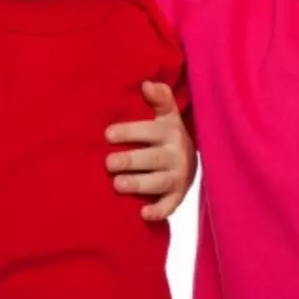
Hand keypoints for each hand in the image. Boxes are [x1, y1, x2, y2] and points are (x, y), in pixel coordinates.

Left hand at [105, 82, 195, 220]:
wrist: (190, 161)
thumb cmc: (166, 134)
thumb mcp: (166, 115)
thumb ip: (159, 99)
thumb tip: (147, 84)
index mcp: (170, 132)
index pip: (150, 131)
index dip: (129, 131)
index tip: (107, 134)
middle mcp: (176, 155)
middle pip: (154, 158)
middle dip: (130, 160)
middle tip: (108, 163)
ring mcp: (178, 177)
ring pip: (159, 182)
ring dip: (139, 184)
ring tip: (117, 185)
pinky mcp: (177, 197)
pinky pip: (170, 206)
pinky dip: (158, 211)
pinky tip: (143, 214)